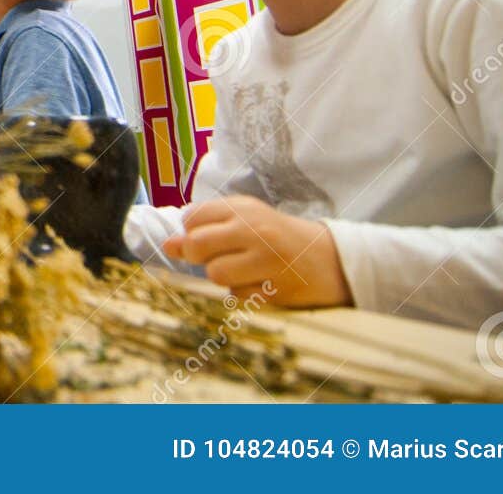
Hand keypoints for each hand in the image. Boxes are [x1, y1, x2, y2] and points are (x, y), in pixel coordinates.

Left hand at [162, 195, 352, 307]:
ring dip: (223, 276)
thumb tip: (168, 246)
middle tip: (218, 257)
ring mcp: (267, 259)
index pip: (192, 217)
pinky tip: (261, 283)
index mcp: (243, 207)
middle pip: (197, 245)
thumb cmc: (280, 238)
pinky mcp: (277, 287)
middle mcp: (254, 229)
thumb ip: (205, 230)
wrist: (334, 260)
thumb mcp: (245, 223)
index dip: (192, 231)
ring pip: (215, 273)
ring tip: (243, 271)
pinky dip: (243, 293)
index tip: (209, 237)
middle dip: (198, 256)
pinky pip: (237, 295)